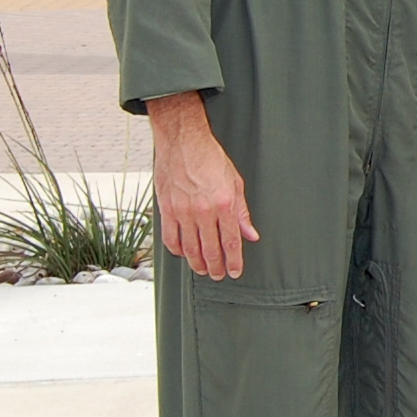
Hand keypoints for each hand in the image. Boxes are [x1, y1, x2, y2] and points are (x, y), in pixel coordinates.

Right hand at [146, 92, 258, 279]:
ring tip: (203, 269)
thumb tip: (250, 235)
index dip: (234, 261)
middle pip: (210, 250)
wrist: (182, 141)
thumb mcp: (235, 183)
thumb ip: (242, 212)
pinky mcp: (166, 209)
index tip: (234, 272)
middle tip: (218, 275)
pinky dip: (177, 250)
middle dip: (216, 267)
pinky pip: (170, 238)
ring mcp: (182, 211)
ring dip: (197, 263)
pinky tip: (184, 254)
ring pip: (190, 249)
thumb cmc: (210, 158)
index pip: (231, 242)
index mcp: (224, 204)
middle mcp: (203, 211)